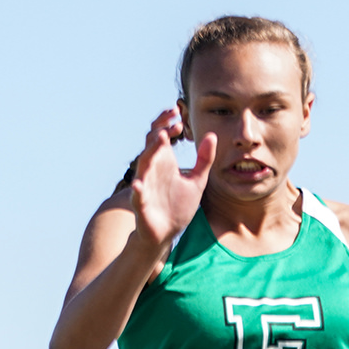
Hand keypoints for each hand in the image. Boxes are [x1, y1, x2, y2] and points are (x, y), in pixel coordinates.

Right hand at [130, 108, 215, 250]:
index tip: (179, 116)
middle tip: (172, 121)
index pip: (160, 134)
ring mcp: (145, 186)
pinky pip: (137, 196)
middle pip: (151, 143)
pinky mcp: (142, 205)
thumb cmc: (179, 206)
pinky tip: (139, 185)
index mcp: (163, 161)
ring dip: (151, 150)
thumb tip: (211, 135)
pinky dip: (137, 190)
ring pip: (143, 164)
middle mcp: (152, 169)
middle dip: (160, 130)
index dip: (166, 122)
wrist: (168, 232)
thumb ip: (204, 160)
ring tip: (161, 138)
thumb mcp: (197, 181)